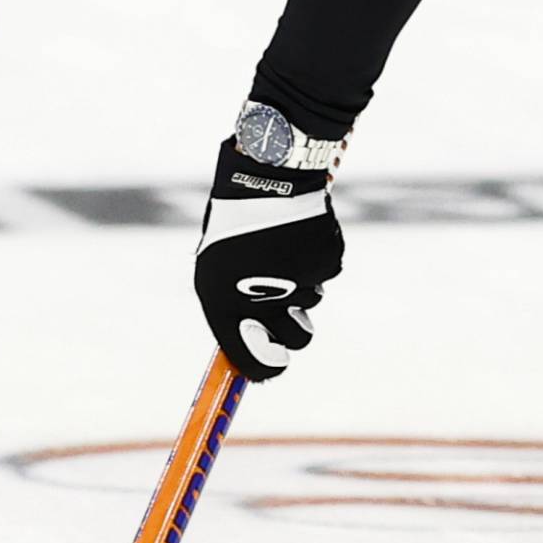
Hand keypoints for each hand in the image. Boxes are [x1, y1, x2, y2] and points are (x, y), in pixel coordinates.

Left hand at [191, 135, 342, 385]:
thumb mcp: (217, 267)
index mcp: (224, 299)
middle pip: (297, 340)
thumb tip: (249, 347)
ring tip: (282, 252)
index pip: (250, 357)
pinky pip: (323, 274)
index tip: (275, 364)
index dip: (265, 367)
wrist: (266, 175)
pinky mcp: (326, 262)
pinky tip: (297, 238)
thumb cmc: (234, 224)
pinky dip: (313, 262)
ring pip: (311, 303)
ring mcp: (298, 279)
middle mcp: (261, 295)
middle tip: (290, 318)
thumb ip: (231, 307)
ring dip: (301, 286)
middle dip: (295, 334)